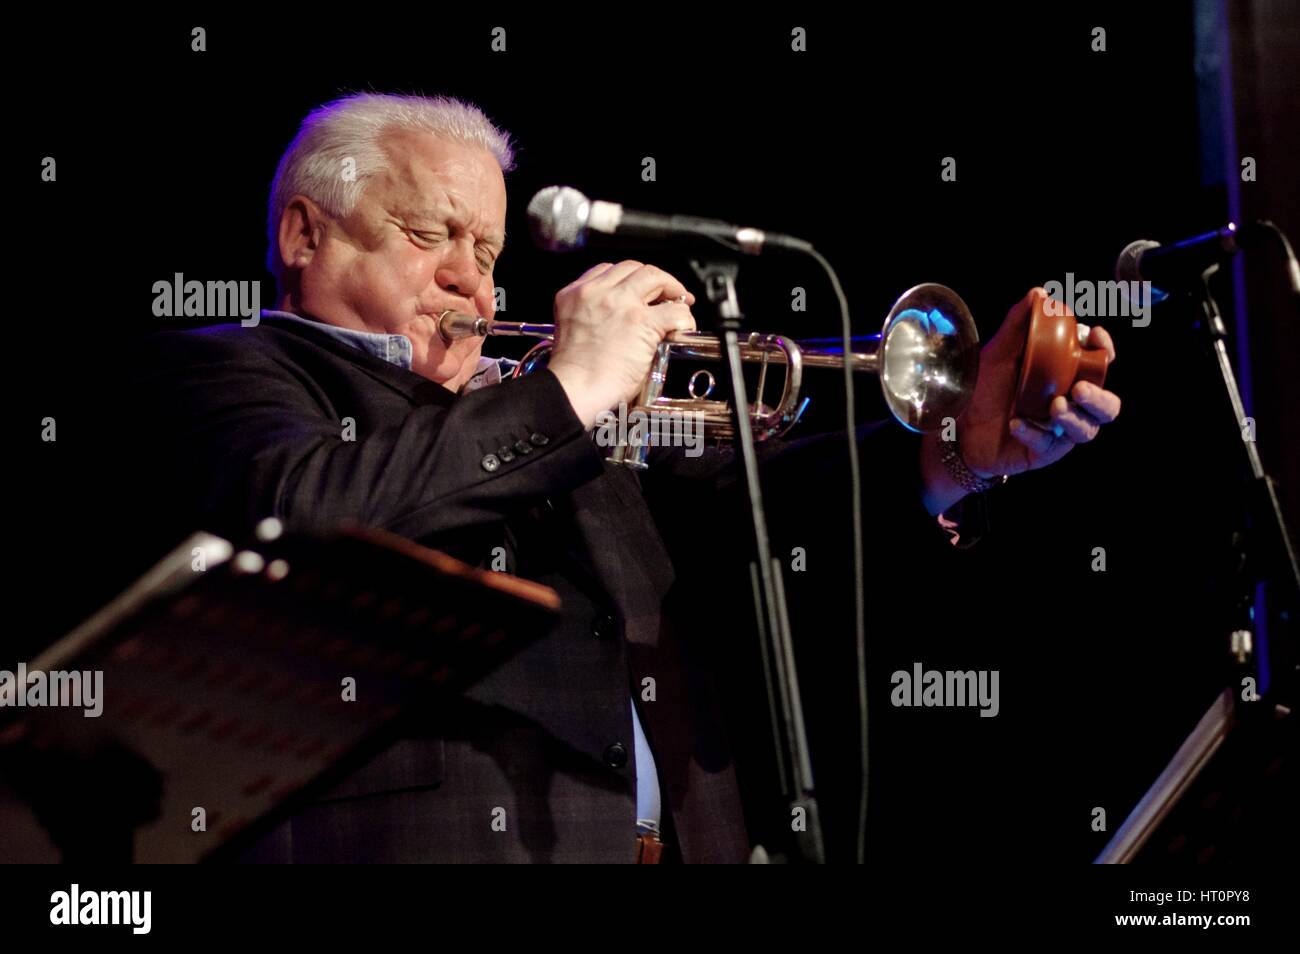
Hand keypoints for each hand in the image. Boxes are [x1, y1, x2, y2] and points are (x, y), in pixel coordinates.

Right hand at [547, 260, 696, 427]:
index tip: (639, 291)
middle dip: (653, 279)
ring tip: (678, 304)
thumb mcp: (570, 331)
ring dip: (672, 288)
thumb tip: (616, 321)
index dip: (628, 279)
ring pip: (654, 276)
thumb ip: (590, 317)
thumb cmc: (571, 376)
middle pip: (633, 268)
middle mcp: (596, 293)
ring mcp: (619, 304)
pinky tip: (682, 327)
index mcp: (574, 295)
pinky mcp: (641, 322)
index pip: (607, 270)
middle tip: (666, 295)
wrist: (574, 390)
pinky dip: (684, 317)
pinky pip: (674, 310)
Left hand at [919, 287, 1120, 513]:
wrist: (957, 426)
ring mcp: (1060, 431)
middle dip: (1100, 397)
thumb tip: (1038, 292)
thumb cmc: (984, 388)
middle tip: (1079, 388)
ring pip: (1088, 430)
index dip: (1105, 350)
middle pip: (1107, 405)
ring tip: (1055, 407)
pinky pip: (1048, 446)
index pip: (1100, 363)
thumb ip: (1018, 324)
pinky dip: (1034, 433)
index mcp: (1067, 376)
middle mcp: (1070, 403)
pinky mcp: (1044, 452)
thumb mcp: (998, 352)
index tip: (1096, 337)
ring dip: (1076, 419)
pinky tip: (1016, 424)